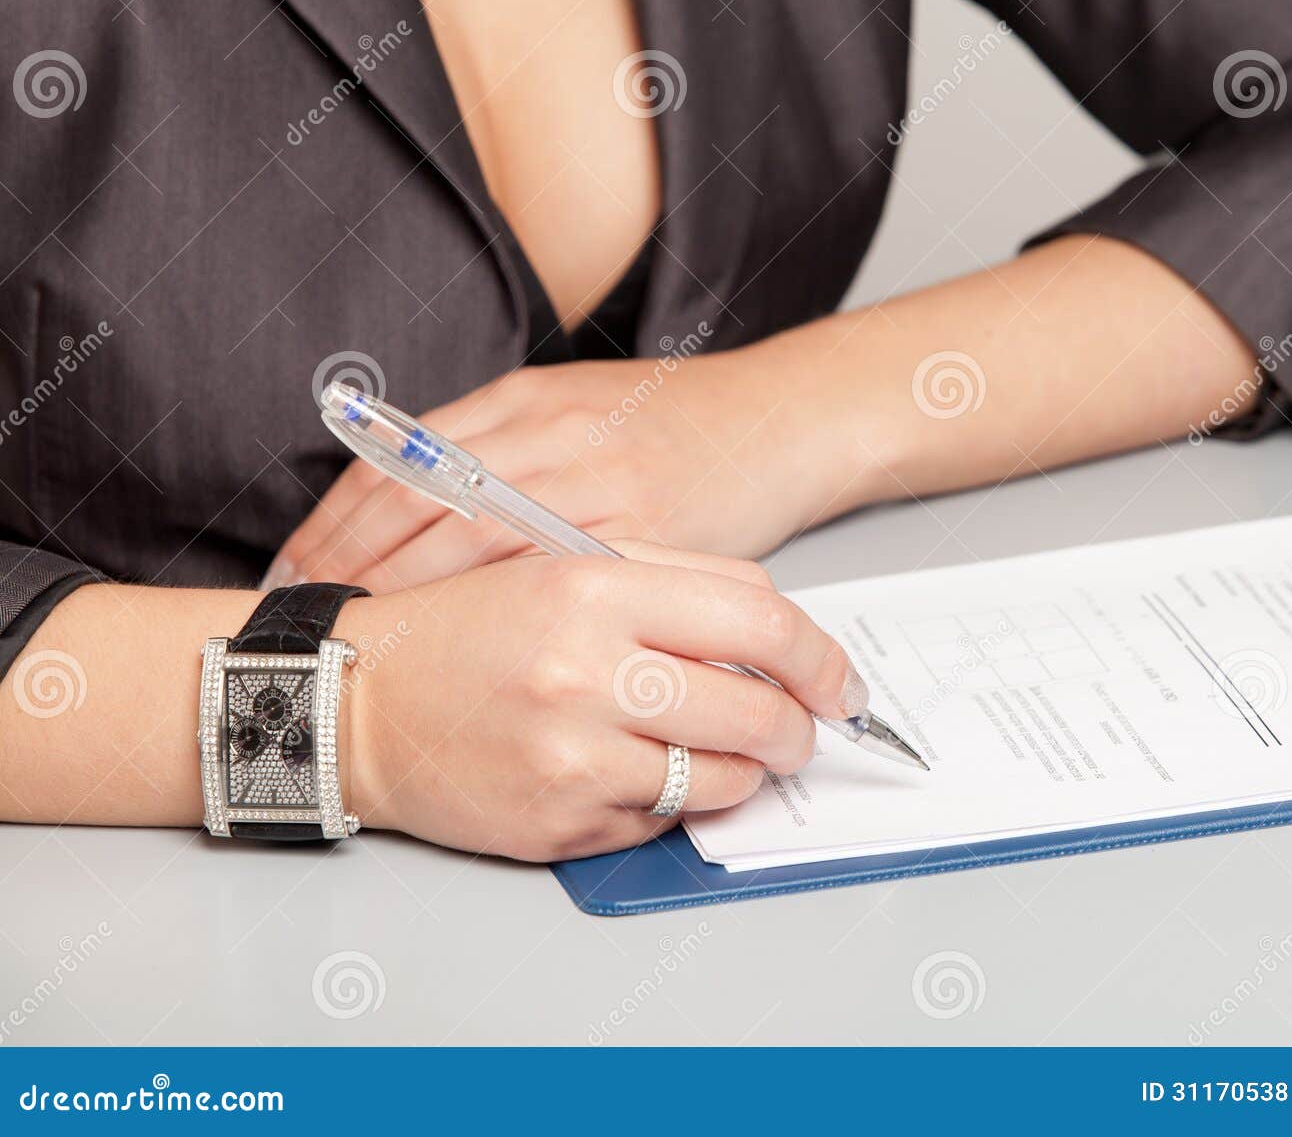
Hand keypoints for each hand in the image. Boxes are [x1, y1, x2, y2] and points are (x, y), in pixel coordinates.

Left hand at [267, 350, 869, 592]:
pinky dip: (500, 612)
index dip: (336, 522)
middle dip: (350, 566)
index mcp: (522, 402)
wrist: (782, 420)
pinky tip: (472, 647)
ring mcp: (598, 479)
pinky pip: (554, 576)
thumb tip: (410, 495)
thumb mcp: (573, 405)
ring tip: (364, 645)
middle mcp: (550, 434)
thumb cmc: (676, 424)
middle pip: (420, 502)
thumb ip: (497, 444)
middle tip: (303, 621)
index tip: (292, 571)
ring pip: (473, 538)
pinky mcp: (647, 526)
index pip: (402, 464)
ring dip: (408, 593)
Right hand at [340, 540, 860, 861]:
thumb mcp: (564, 565)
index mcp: (594, 590)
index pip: (760, 624)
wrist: (354, 703)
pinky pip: (661, 820)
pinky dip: (670, 799)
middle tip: (797, 729)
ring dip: (742, 769)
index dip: (821, 658)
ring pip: (722, 779)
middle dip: (797, 729)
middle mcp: (586, 674)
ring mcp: (572, 758)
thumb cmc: (468, 628)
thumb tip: (779, 629)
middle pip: (756, 713)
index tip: (840, 682)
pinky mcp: (559, 823)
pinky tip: (633, 768)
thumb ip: (678, 580)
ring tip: (719, 749)